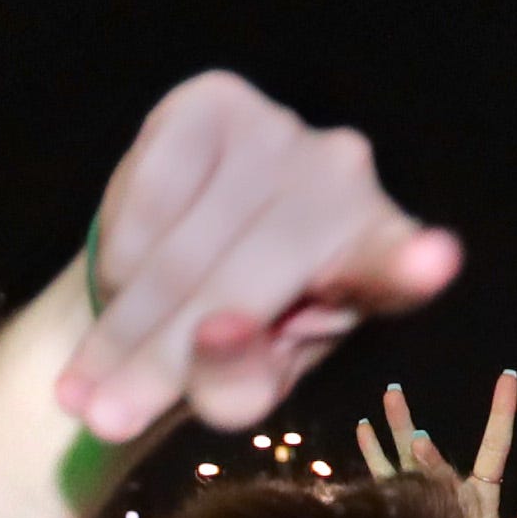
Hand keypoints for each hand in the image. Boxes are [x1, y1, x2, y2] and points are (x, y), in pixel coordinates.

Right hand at [64, 73, 461, 439]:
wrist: (167, 258)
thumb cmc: (229, 331)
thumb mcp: (244, 383)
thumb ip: (240, 382)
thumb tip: (215, 332)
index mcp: (380, 260)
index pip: (397, 265)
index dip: (410, 264)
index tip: (430, 263)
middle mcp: (346, 183)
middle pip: (248, 283)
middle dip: (162, 360)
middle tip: (104, 416)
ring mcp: (283, 133)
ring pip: (187, 246)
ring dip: (123, 324)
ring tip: (86, 382)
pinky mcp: (215, 101)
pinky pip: (151, 192)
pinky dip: (120, 252)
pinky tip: (118, 284)